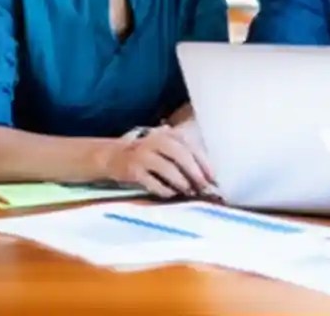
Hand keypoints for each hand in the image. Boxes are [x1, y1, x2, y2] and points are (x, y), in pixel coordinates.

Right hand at [100, 125, 215, 198]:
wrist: (115, 156)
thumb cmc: (150, 155)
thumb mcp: (168, 149)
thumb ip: (186, 158)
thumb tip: (209, 178)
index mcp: (169, 134)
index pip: (191, 147)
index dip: (204, 163)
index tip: (214, 179)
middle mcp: (156, 141)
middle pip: (181, 155)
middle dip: (195, 173)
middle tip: (204, 188)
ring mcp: (143, 155)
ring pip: (167, 168)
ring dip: (182, 183)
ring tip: (189, 192)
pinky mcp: (133, 170)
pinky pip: (153, 182)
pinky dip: (164, 190)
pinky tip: (171, 194)